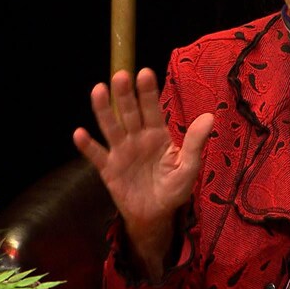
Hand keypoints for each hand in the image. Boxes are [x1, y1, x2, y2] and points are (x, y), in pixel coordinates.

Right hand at [73, 68, 213, 271]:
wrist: (155, 216)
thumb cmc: (173, 188)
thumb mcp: (188, 167)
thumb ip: (195, 143)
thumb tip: (209, 117)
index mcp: (157, 134)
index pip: (152, 109)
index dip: (148, 92)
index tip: (145, 73)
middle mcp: (137, 137)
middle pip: (129, 112)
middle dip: (125, 94)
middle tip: (121, 75)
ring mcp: (121, 151)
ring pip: (111, 126)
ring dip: (103, 109)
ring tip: (98, 90)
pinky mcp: (108, 169)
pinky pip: (97, 155)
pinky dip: (87, 146)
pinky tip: (79, 134)